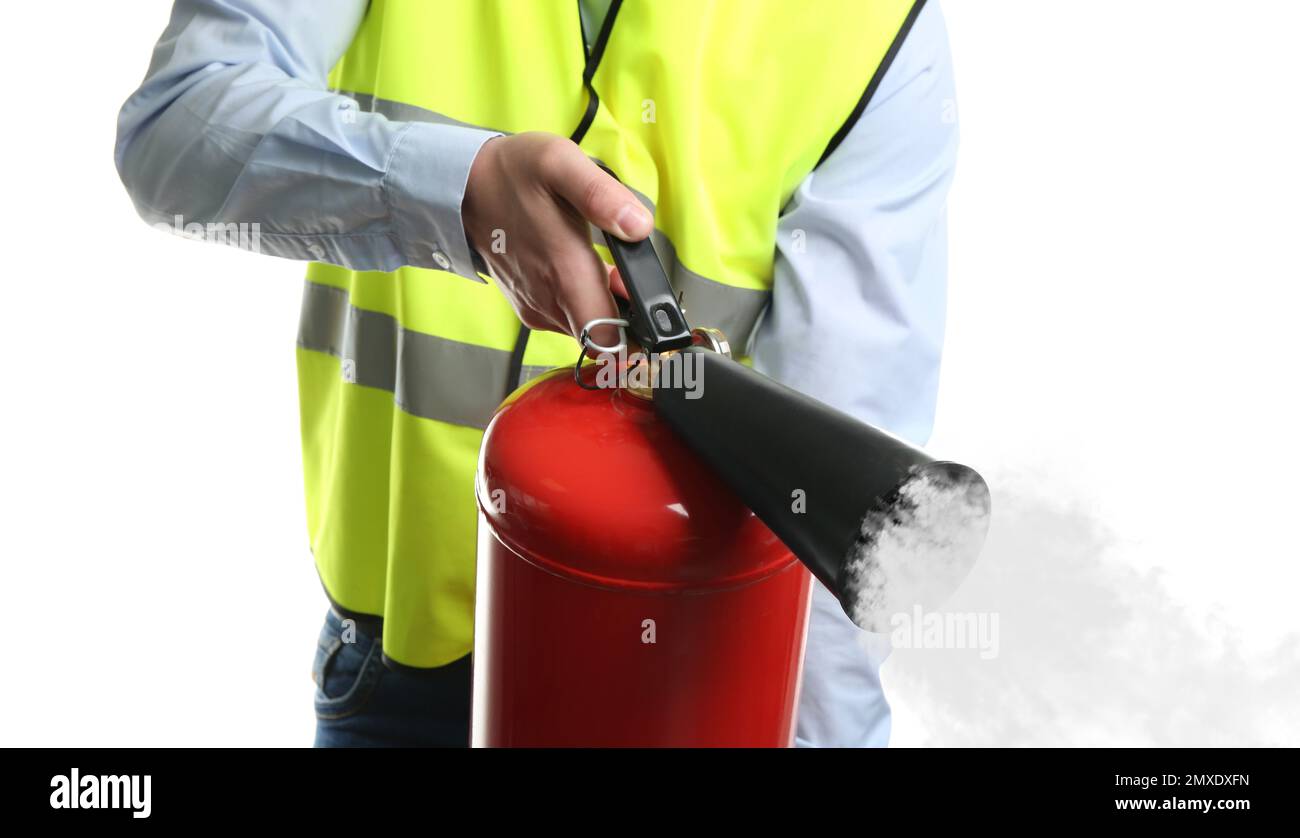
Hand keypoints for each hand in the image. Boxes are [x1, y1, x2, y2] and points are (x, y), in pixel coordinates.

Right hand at [462, 132, 648, 345]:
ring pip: (588, 329)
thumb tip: (638, 225)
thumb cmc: (513, 174)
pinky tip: (585, 270)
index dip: (639, 336)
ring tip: (607, 267)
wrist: (464, 185)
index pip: (609, 343)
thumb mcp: (560, 163)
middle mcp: (548, 302)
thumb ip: (602, 196)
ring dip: (607, 306)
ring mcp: (537, 308)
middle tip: (633, 276)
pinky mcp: (531, 307)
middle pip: (605, 338)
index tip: (652, 313)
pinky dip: (585, 301)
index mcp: (563, 275)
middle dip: (629, 315)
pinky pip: (570, 318)